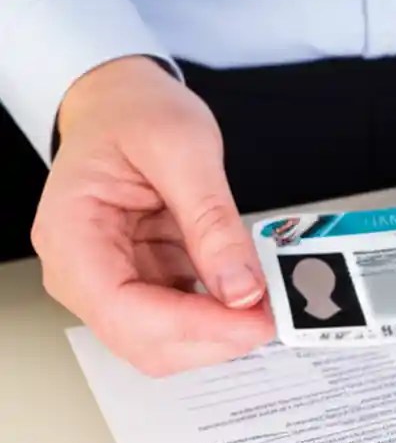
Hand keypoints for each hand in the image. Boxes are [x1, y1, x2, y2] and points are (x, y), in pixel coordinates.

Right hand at [32, 57, 272, 375]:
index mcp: (73, 234)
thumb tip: (242, 289)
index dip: (194, 326)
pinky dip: (224, 313)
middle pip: (146, 341)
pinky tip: (251, 289)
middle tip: (276, 310)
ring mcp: (114, 281)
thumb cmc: (136, 113)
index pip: (123, 309)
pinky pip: (187, 317)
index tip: (253, 320)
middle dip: (216, 335)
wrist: (123, 101)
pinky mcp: (145, 282)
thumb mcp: (184, 148)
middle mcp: (83, 270)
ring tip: (269, 296)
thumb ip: (213, 221)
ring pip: (170, 340)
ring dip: (224, 330)